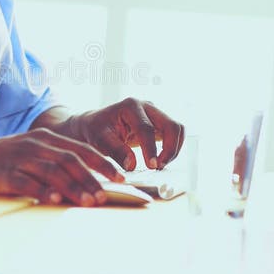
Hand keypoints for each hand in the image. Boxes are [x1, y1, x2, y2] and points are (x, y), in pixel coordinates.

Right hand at [0, 129, 124, 205]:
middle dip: (93, 178)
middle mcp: (35, 144)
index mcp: (45, 138)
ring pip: (53, 171)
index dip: (103, 163)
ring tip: (90, 202)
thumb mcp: (30, 154)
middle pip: (71, 160)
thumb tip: (86, 182)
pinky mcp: (4, 173)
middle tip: (108, 195)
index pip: (80, 149)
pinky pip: (27, 182)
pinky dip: (42, 191)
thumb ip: (55, 163)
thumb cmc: (2, 162)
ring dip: (74, 187)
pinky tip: (55, 201)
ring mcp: (19, 158)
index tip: (122, 178)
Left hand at [64, 98, 183, 171]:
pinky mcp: (159, 123)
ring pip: (177, 129)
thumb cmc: (96, 130)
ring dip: (174, 149)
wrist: (96, 124)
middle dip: (170, 148)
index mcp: (130, 106)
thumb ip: (115, 150)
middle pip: (171, 125)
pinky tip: (161, 161)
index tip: (151, 166)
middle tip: (159, 167)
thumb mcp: (99, 139)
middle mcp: (146, 106)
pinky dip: (173, 148)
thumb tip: (132, 165)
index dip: (151, 149)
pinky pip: (175, 134)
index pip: (146, 128)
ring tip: (160, 165)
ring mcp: (155, 113)